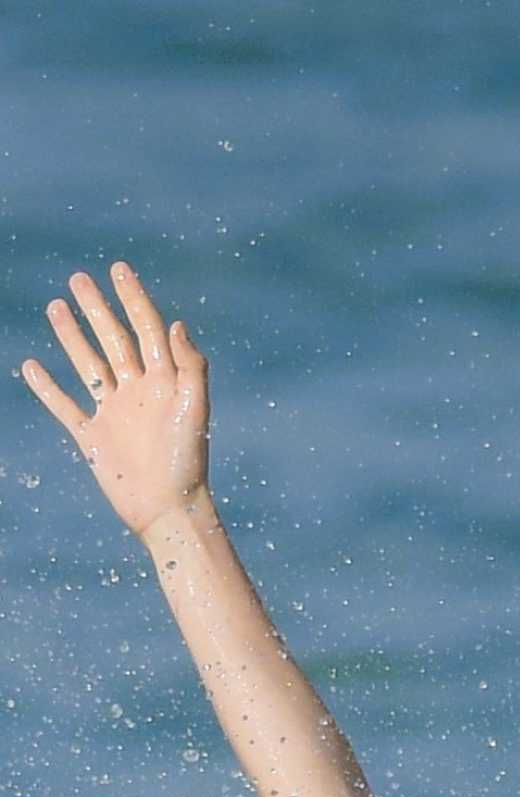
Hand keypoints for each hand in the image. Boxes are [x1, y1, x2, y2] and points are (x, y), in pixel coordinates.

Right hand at [20, 263, 209, 536]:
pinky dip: (47, 388)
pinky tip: (31, 366)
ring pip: (89, 365)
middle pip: (114, 340)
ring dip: (72, 336)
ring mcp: (114, 414)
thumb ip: (191, 367)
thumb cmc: (188, 464)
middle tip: (79, 279)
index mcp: (165, 383)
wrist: (168, 512)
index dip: (134, 299)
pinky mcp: (94, 439)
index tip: (118, 269)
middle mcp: (139, 393)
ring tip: (56, 306)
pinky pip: (66, 407)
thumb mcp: (196, 411)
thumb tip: (176, 324)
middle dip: (97, 309)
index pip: (147, 330)